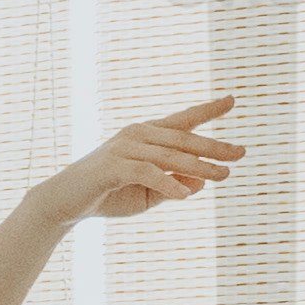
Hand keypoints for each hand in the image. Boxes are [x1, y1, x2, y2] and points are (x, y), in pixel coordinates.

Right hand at [45, 96, 240, 224]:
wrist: (64, 203)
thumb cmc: (106, 196)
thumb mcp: (147, 194)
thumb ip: (173, 186)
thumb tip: (202, 183)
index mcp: (146, 136)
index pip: (181, 120)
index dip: (207, 109)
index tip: (231, 100)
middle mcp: (137, 135)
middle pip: (183, 138)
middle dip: (214, 146)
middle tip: (240, 153)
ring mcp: (124, 148)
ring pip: (170, 156)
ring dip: (200, 166)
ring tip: (223, 176)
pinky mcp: (113, 166)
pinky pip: (148, 173)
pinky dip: (168, 184)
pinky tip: (186, 195)